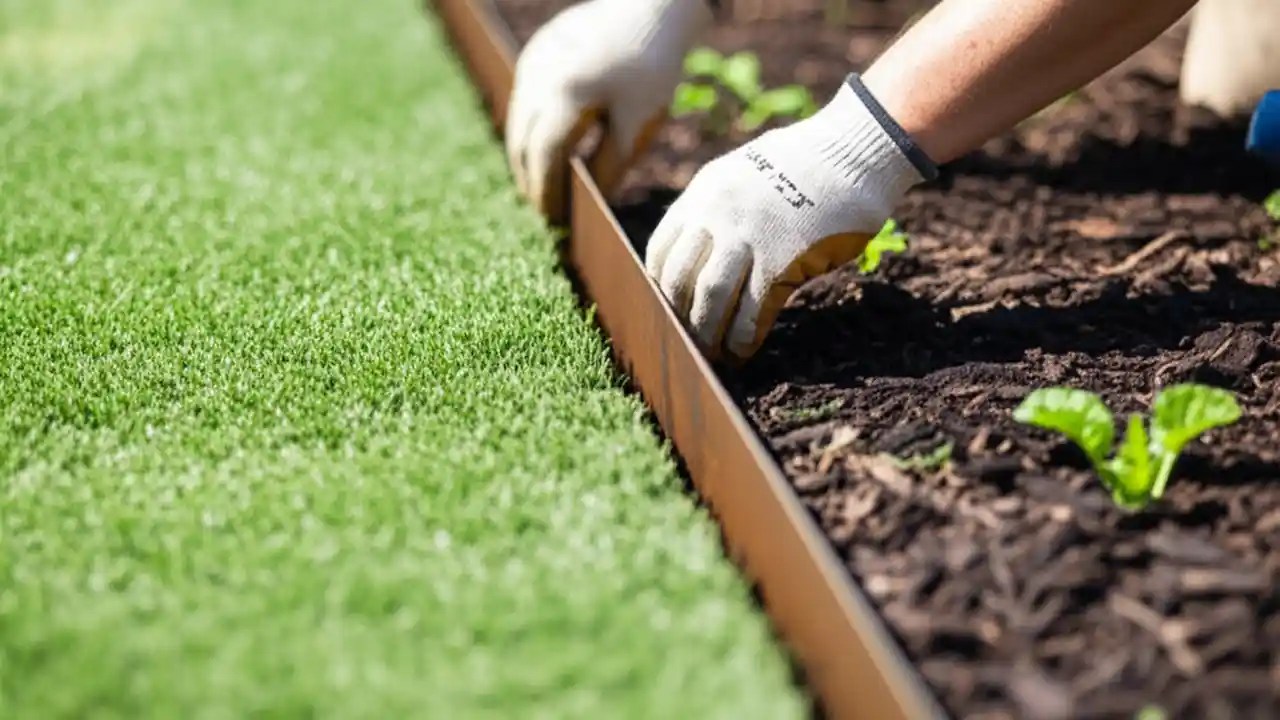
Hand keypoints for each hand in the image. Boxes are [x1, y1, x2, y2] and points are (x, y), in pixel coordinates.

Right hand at [506, 0, 710, 222]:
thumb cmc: (653, 66)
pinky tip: (547, 149)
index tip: (554, 218)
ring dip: (528, 156)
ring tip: (545, 185)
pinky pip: (526, 99)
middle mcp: (540, 74)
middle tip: (546, 210)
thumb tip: (590, 201)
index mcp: (567, 93)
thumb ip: (612, 164)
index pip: (545, 156)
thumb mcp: (639, 121)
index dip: (547, 191)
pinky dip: (532, 128)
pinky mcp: (537, 51)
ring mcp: (534, 59)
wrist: (654, 6)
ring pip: (519, 121)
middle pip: (523, 141)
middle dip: (532, 179)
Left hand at [645, 78, 932, 359]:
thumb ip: (720, 206)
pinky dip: (743, 335)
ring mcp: (749, 236)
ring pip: (710, 297)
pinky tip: (742, 350)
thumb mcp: (747, 172)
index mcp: (705, 191)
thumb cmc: (809, 163)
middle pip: (679, 278)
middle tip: (686, 341)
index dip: (660, 287)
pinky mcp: (783, 258)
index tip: (667, 308)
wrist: (856, 150)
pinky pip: (752, 308)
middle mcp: (718, 213)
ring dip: (707, 332)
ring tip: (712, 354)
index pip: (662, 249)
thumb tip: (704, 248)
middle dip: (678, 317)